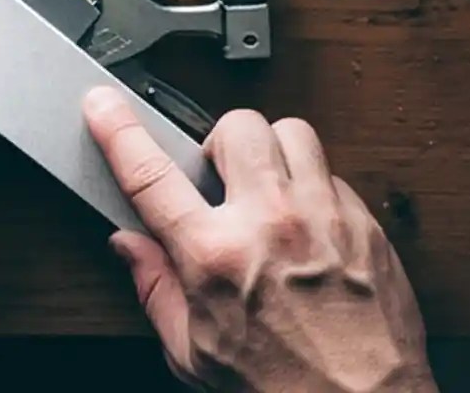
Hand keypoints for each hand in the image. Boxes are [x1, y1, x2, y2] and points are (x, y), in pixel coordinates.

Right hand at [83, 88, 435, 392]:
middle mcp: (270, 225)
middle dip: (220, 142)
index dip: (119, 131)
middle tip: (220, 176)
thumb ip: (155, 289)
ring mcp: (323, 218)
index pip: (151, 175)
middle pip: (236, 126)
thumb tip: (130, 247)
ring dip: (272, 152)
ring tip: (267, 188)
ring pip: (292, 132)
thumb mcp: (192, 353)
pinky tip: (308, 224)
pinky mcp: (366, 224)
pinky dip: (315, 188)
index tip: (104, 105)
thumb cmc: (282, 390)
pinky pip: (333, 174)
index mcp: (214, 258)